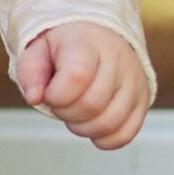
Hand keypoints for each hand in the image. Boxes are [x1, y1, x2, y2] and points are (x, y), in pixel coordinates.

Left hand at [16, 22, 148, 148]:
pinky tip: (91, 124)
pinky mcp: (143, 100)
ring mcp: (135, 80)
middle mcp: (118, 59)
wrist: (97, 35)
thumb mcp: (38, 49)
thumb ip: (30, 72)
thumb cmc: (64, 46)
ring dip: (83, 128)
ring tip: (75, 112)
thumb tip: (34, 98)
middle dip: (66, 113)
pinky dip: (103, 139)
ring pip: (109, 123)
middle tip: (61, 102)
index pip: (76, 78)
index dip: (55, 95)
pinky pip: (125, 134)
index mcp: (88, 42)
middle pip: (92, 105)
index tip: (49, 91)